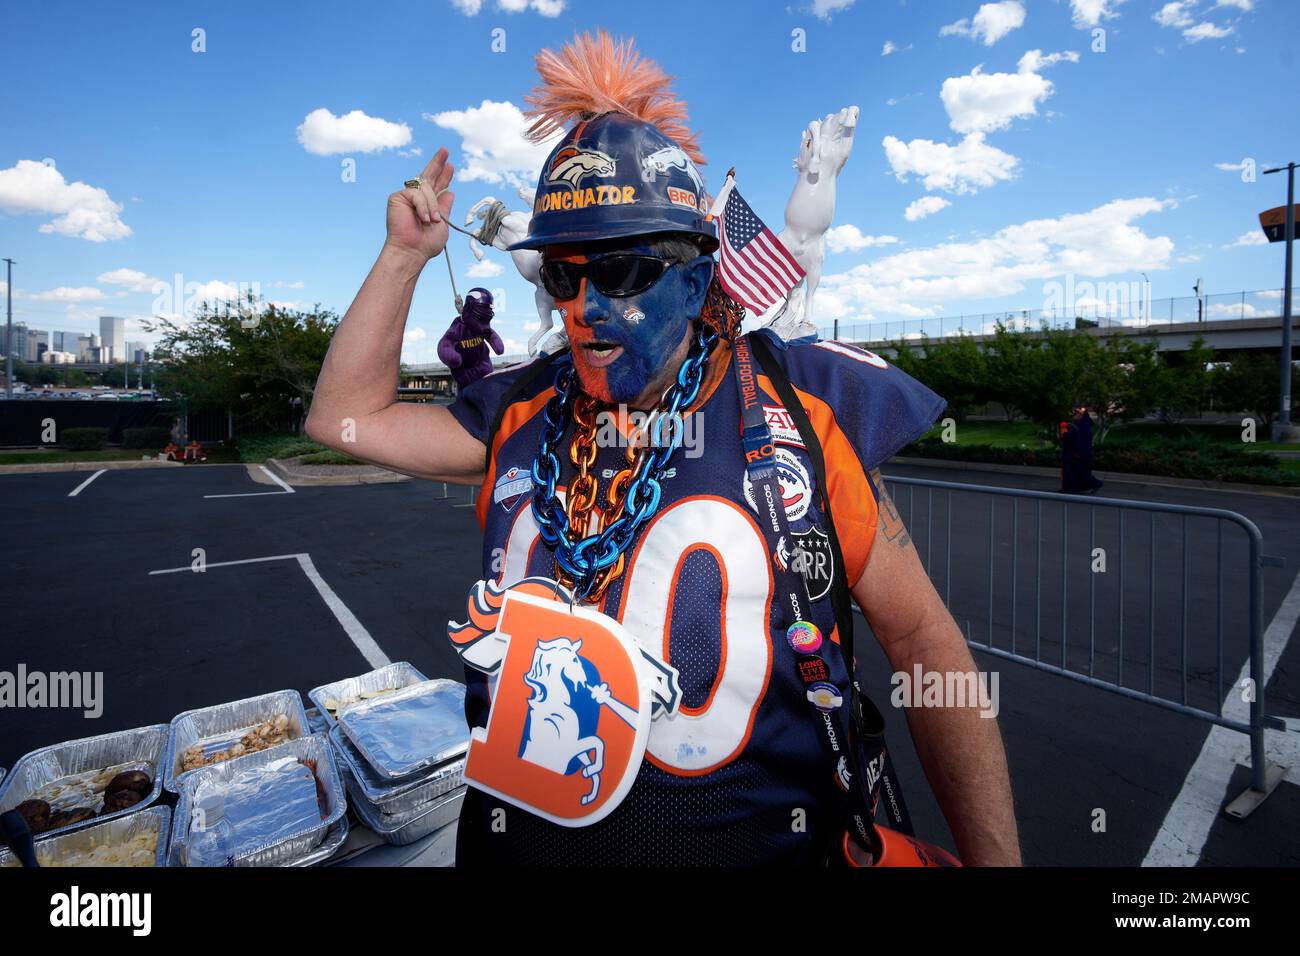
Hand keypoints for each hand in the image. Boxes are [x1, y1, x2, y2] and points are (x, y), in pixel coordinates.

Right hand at [385, 147, 455, 262]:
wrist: (412, 251)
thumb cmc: (426, 243)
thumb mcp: (442, 224)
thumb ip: (444, 207)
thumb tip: (451, 192)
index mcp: (429, 204)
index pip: (437, 186)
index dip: (444, 176)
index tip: (450, 166)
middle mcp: (418, 198)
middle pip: (428, 176)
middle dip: (437, 163)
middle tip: (445, 151)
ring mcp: (407, 197)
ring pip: (426, 188)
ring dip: (433, 204)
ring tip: (432, 220)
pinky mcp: (397, 197)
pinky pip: (416, 194)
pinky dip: (423, 206)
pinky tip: (423, 218)